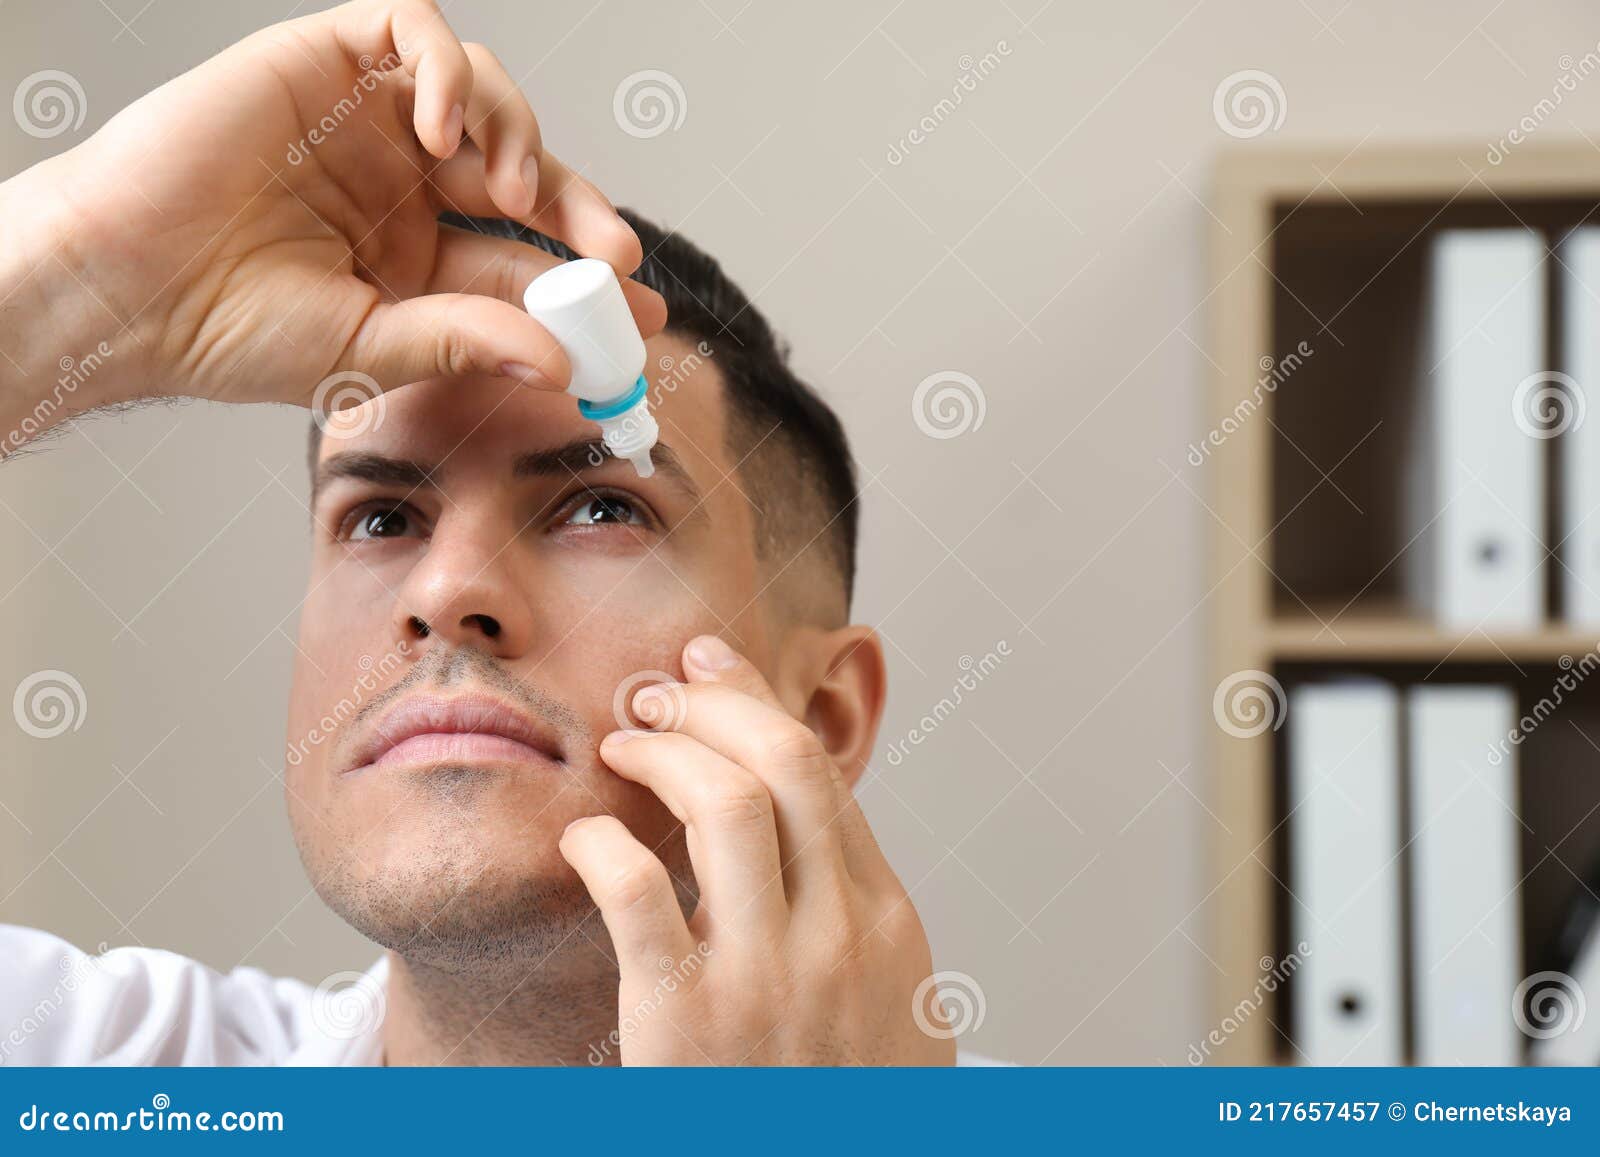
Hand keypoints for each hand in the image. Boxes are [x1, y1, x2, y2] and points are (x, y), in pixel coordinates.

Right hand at [0, 0, 664, 438]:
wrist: (126, 286)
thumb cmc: (228, 329)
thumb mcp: (370, 346)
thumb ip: (466, 342)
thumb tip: (559, 363)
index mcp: (416, 258)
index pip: (524, 259)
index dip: (585, 278)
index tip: (639, 310)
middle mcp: (402, 187)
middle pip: (522, 175)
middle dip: (578, 210)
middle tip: (616, 252)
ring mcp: (368, 123)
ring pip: (486, 98)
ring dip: (518, 139)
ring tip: (510, 194)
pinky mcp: (327, 64)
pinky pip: (412, 35)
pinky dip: (447, 69)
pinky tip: (442, 128)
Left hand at [560, 635, 955, 1065]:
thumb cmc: (843, 1104)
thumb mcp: (886, 1007)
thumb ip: (849, 918)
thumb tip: (800, 829)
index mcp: (886, 922)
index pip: (823, 773)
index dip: (757, 700)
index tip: (711, 664)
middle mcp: (838, 936)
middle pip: (781, 761)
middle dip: (714, 699)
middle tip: (658, 688)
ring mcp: (768, 979)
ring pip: (724, 802)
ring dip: (662, 750)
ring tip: (621, 742)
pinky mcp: (687, 1025)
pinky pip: (637, 890)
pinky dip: (603, 842)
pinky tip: (586, 839)